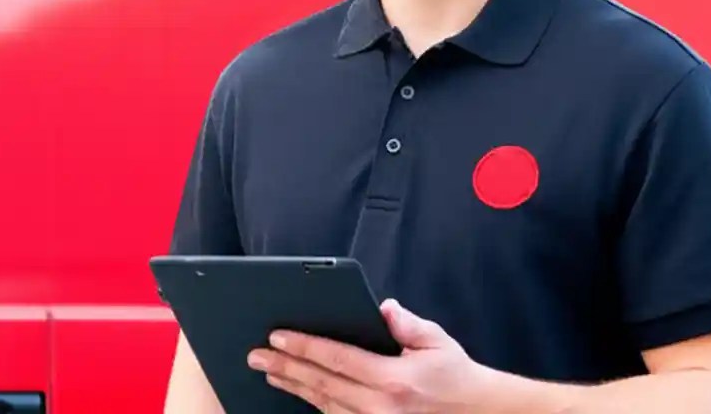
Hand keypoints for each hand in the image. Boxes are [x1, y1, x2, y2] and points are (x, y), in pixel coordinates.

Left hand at [246, 298, 492, 412]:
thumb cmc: (456, 376)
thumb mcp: (437, 342)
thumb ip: (407, 324)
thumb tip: (382, 307)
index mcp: (394, 381)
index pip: (338, 359)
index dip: (304, 346)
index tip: (277, 336)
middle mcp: (381, 409)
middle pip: (321, 385)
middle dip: (285, 368)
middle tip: (255, 354)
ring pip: (324, 406)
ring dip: (293, 388)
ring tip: (269, 371)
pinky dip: (316, 405)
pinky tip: (300, 392)